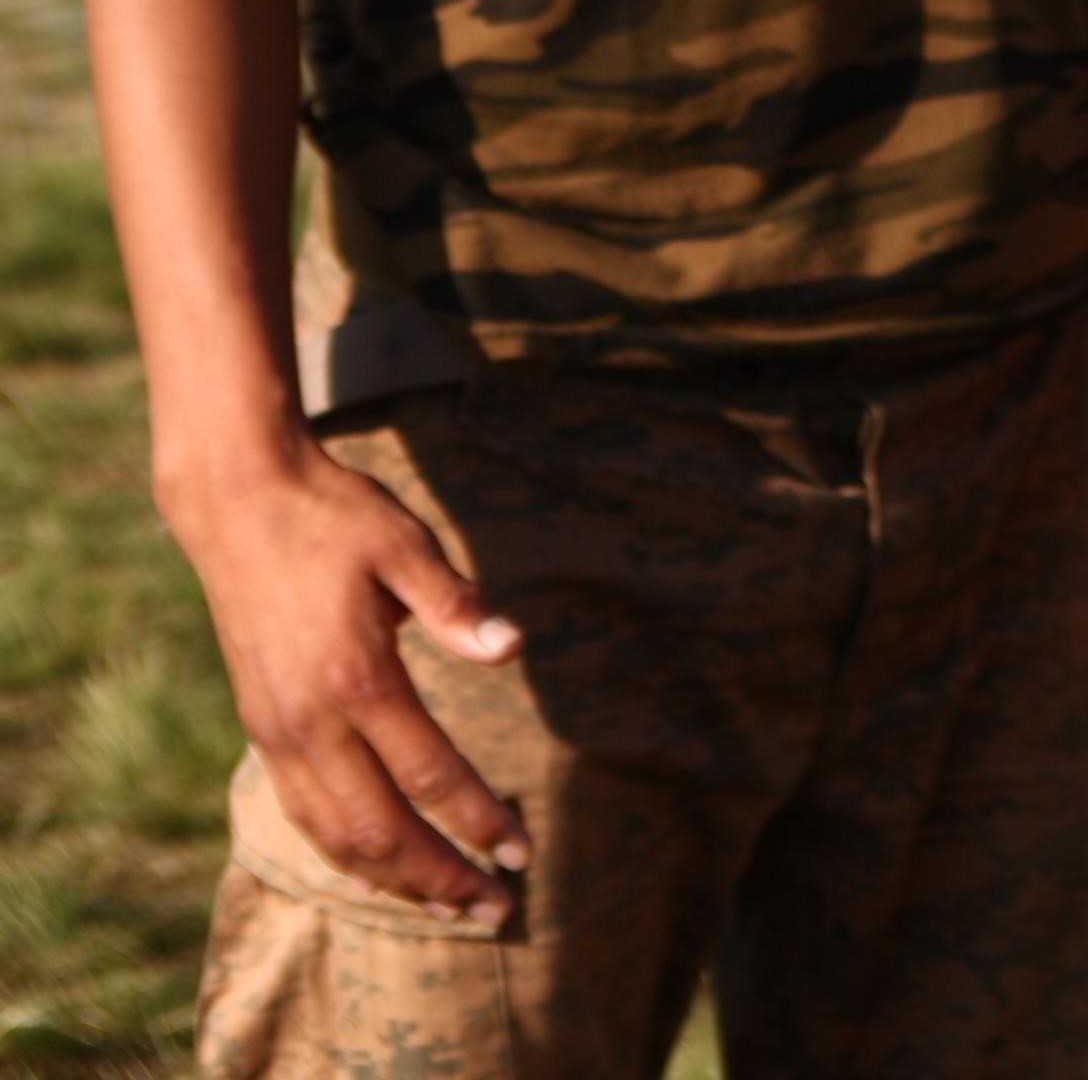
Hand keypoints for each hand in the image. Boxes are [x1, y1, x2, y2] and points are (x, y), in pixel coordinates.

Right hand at [162, 431, 527, 921]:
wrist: (238, 504)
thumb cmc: (334, 517)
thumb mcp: (405, 544)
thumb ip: (458, 605)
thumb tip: (514, 648)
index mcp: (356, 677)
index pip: (428, 773)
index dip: (478, 819)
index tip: (522, 852)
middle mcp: (309, 719)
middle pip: (378, 827)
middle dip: (439, 876)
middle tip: (496, 911)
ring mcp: (277, 729)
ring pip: (333, 833)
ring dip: (392, 878)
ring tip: (447, 907)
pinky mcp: (262, 726)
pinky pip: (302, 811)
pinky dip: (344, 851)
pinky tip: (380, 868)